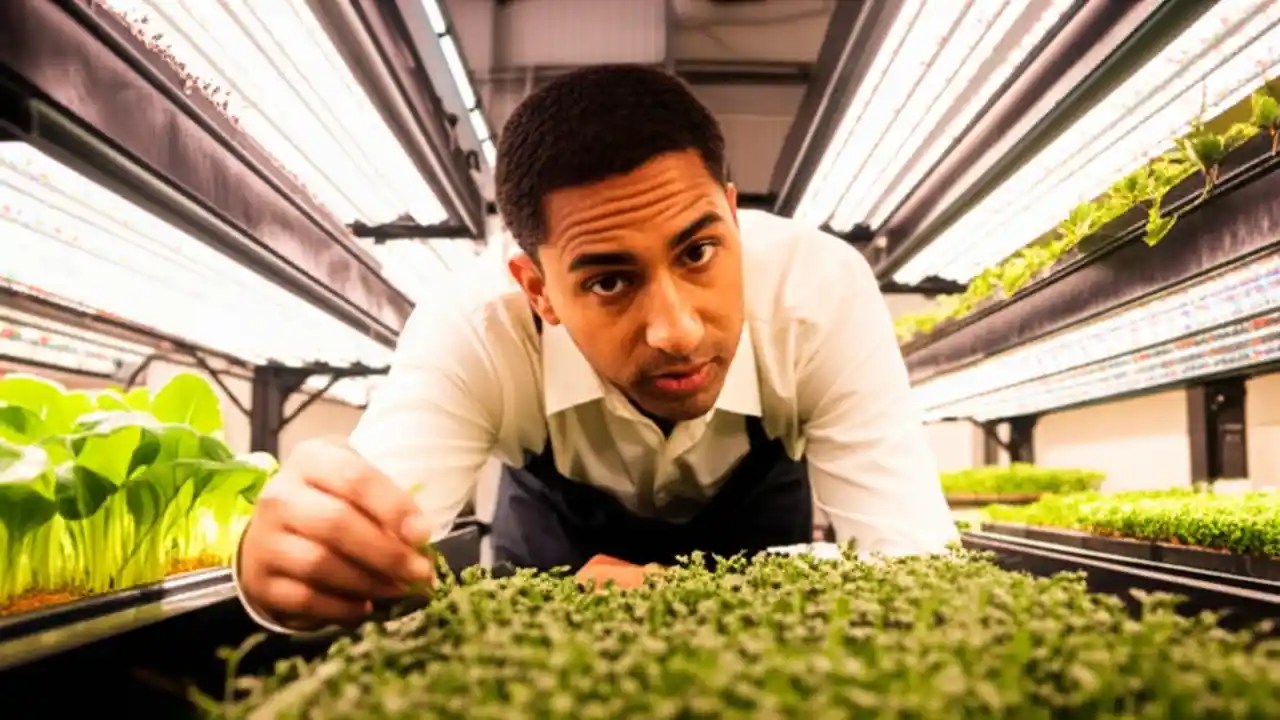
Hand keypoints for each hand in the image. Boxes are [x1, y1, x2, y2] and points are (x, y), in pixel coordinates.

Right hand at [237, 437, 435, 631]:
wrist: (274, 534)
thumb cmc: (331, 502)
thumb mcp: (357, 488)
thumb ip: (386, 505)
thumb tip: (418, 540)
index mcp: (310, 461)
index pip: (355, 478)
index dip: (393, 507)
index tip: (423, 535)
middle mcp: (280, 496)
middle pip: (336, 523)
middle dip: (386, 553)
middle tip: (419, 573)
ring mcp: (264, 539)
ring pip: (320, 563)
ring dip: (368, 582)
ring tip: (398, 589)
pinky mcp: (260, 580)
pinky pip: (305, 599)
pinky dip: (342, 608)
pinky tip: (365, 607)